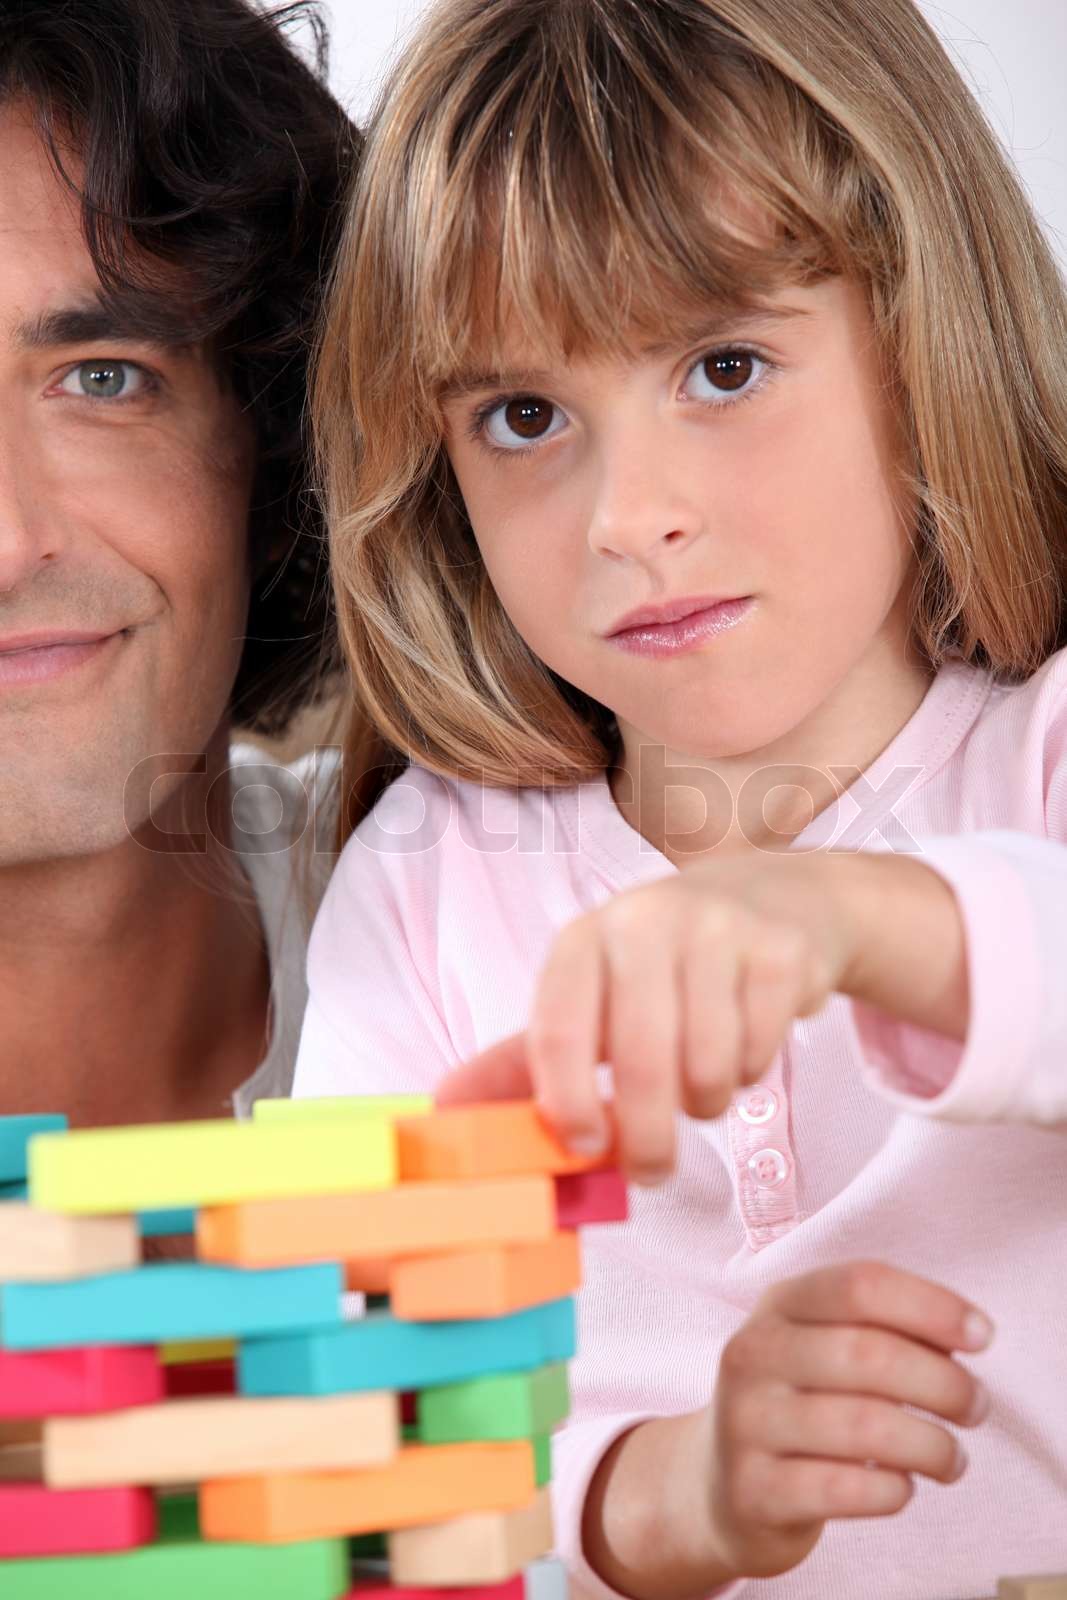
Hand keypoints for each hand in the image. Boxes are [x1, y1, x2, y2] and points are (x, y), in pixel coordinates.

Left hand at [439, 848, 865, 1181]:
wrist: (773, 899)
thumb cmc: (662, 968)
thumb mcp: (592, 998)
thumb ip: (525, 1061)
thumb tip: (443, 1112)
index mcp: (583, 939)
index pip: (557, 1028)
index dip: (565, 1101)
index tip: (584, 1148)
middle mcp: (645, 922)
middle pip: (640, 1062)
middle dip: (648, 1137)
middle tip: (654, 1169)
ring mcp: (720, 930)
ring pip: (709, 1068)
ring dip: (708, 1101)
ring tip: (704, 1080)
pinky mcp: (781, 951)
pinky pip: (761, 1053)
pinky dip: (753, 1072)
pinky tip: (746, 1041)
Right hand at [582, 1260, 994, 1596]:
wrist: (719, 1486)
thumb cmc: (799, 1406)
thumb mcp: (823, 1347)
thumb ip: (885, 1331)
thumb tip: (967, 1336)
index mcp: (779, 1304)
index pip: (862, 1284)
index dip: (933, 1305)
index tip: (983, 1336)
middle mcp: (754, 1353)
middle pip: (871, 1354)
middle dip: (946, 1384)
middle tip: (975, 1408)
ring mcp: (747, 1422)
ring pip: (868, 1427)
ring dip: (934, 1446)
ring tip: (951, 1458)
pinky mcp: (754, 1491)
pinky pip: (849, 1488)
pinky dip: (895, 1489)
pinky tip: (901, 1486)